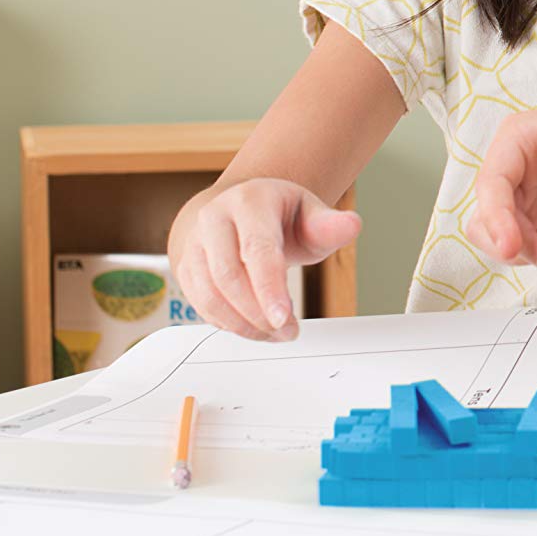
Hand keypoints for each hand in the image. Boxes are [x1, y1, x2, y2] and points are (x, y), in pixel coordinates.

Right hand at [168, 178, 360, 341]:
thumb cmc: (277, 215)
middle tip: (288, 332)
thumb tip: (352, 225)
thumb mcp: (309, 213)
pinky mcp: (184, 268)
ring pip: (209, 295)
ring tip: (274, 333)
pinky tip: (252, 326)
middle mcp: (214, 219)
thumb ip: (330, 225)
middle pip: (228, 277)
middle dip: (259, 313)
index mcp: (249, 202)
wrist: (237, 209)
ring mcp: (194, 244)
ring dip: (243, 324)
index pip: (257, 249)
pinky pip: (201, 304)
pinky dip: (227, 323)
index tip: (284, 319)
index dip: (269, 288)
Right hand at [468, 96, 536, 275]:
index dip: (496, 218)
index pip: (492, 182)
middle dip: (512, 240)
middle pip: (489, 212)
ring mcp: (525, 190)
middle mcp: (515, 164)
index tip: (510, 246)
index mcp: (519, 137)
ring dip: (522, 251)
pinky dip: (532, 253)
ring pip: (500, 231)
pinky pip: (522, 239)